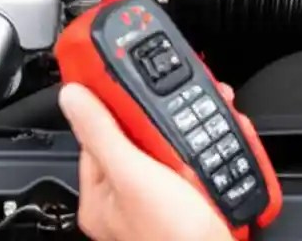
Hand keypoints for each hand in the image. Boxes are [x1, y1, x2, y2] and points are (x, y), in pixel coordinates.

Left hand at [60, 83, 233, 240]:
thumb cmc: (175, 239)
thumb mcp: (133, 174)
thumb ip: (103, 132)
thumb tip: (72, 96)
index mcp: (102, 195)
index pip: (101, 132)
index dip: (119, 103)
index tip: (134, 77)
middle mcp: (129, 201)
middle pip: (144, 139)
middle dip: (169, 117)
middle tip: (190, 99)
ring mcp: (163, 204)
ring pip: (176, 150)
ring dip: (198, 131)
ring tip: (218, 119)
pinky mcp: (194, 206)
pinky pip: (200, 167)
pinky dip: (214, 152)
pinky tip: (228, 141)